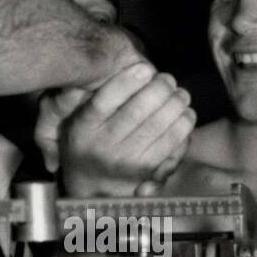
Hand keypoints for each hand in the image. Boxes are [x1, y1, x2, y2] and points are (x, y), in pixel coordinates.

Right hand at [40, 62, 195, 196]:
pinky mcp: (147, 172)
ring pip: (158, 127)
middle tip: (168, 79)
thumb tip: (81, 84)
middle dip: (160, 89)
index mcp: (83, 129)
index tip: (144, 67)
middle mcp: (103, 146)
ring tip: (181, 95)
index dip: (127, 82)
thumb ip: (73, 100)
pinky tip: (186, 115)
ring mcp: (126, 162)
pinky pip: (170, 145)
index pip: (104, 101)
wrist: (92, 189)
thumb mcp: (70, 122)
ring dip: (176, 106)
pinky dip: (183, 128)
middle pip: (137, 110)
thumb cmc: (86, 144)